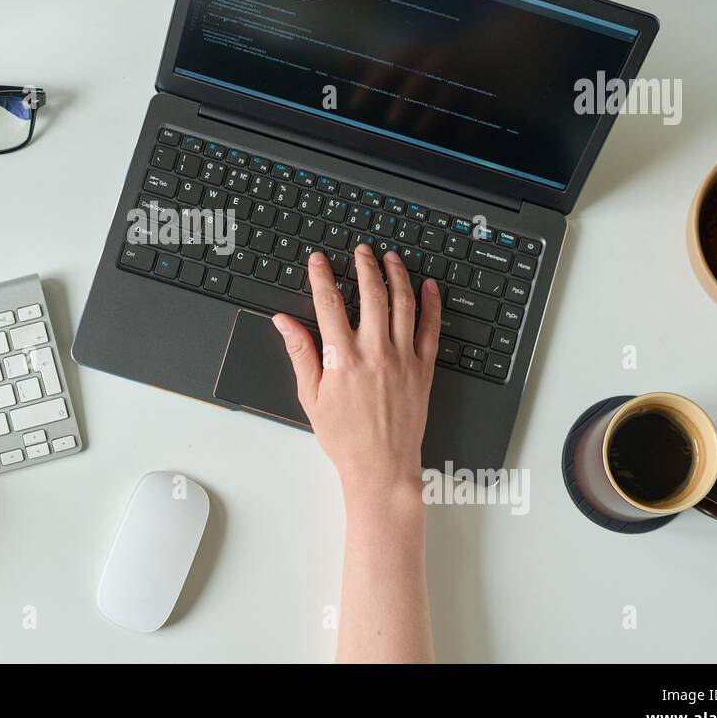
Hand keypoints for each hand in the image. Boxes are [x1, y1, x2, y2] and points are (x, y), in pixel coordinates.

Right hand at [273, 244, 440, 662]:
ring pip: (403, 304)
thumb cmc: (345, 437)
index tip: (318, 261)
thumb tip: (285, 322)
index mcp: (343, 359)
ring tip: (390, 258)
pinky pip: (430, 328)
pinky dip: (431, 304)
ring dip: (396, 275)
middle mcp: (375, 352)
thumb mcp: (311, 396)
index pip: (329, 304)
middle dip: (364, 266)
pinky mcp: (424, 369)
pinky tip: (428, 287)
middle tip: (359, 251)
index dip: (322, 277)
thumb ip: (300, 353)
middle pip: (371, 294)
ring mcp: (403, 358)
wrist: (381, 466)